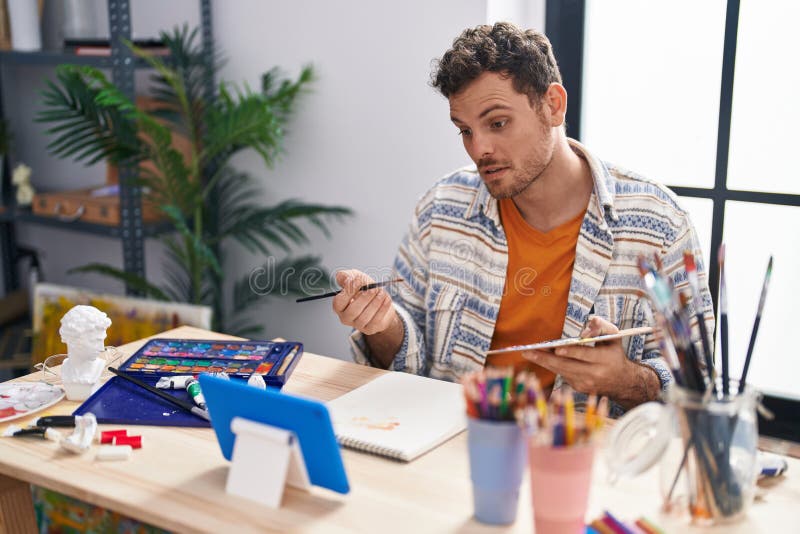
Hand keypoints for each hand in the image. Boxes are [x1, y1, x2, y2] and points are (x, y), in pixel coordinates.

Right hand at [332, 270, 397, 334]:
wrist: (380, 300)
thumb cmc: (364, 289)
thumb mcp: (355, 278)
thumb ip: (347, 276)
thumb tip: (346, 279)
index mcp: (339, 306)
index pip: (339, 302)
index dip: (348, 291)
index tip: (358, 280)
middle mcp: (345, 317)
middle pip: (353, 311)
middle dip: (364, 298)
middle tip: (373, 288)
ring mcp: (357, 325)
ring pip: (365, 317)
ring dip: (375, 303)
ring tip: (381, 292)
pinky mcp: (370, 329)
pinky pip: (376, 320)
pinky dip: (382, 308)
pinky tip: (386, 299)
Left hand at [522, 316, 654, 405]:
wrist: (622, 382)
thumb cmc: (615, 354)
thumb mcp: (615, 337)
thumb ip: (603, 326)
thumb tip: (590, 322)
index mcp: (605, 360)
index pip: (585, 356)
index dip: (571, 352)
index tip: (557, 348)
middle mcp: (595, 374)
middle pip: (567, 366)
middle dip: (547, 358)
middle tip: (529, 351)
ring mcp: (586, 384)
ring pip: (561, 371)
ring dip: (543, 362)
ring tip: (528, 353)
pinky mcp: (579, 388)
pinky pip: (562, 375)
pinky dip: (551, 366)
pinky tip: (539, 358)